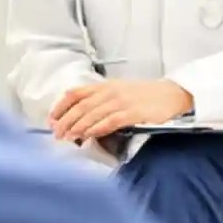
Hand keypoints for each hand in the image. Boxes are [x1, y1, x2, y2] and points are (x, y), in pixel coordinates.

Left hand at [48, 79, 194, 141]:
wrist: (171, 94)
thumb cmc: (146, 95)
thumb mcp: (120, 91)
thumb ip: (102, 99)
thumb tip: (81, 115)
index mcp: (106, 85)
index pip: (76, 93)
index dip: (61, 106)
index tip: (51, 118)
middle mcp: (110, 91)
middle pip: (81, 106)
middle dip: (66, 120)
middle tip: (56, 133)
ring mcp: (121, 101)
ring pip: (92, 114)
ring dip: (77, 127)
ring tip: (68, 137)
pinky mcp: (132, 112)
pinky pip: (109, 121)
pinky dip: (96, 129)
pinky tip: (88, 136)